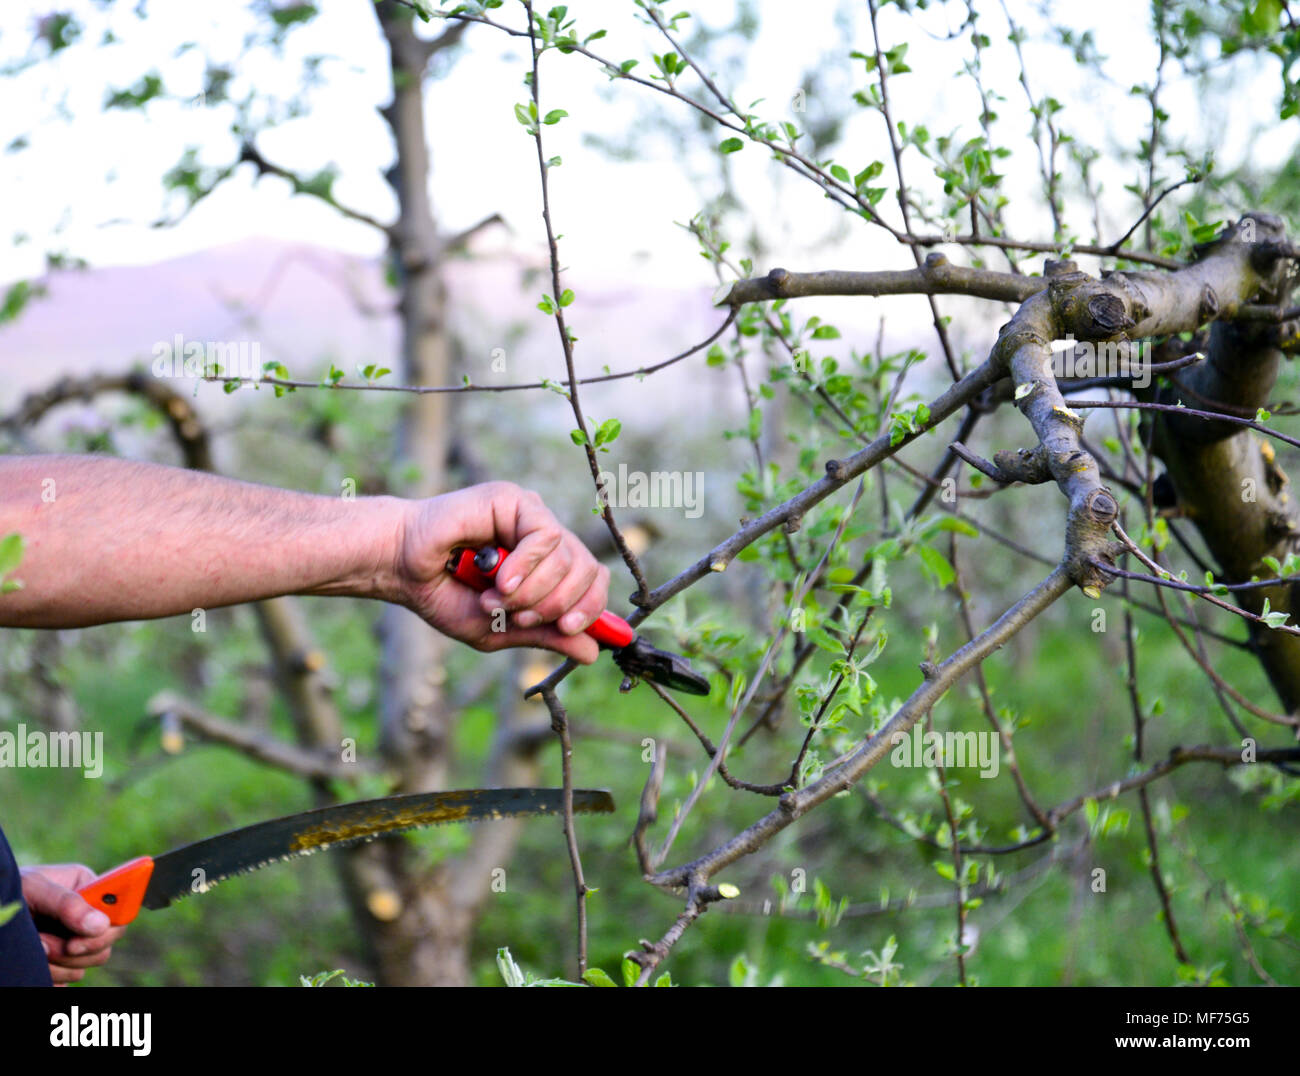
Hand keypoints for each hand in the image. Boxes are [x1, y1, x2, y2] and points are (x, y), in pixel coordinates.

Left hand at [21, 864, 128, 984]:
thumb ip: (67, 903)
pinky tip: (34, 959)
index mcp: (90, 890)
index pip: (121, 909)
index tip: (82, 937)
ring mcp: (75, 941)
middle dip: (75, 948)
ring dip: (57, 963)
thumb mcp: (35, 887)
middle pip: (106, 943)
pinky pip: (68, 979)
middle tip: (46, 944)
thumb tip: (100, 924)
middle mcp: (87, 916)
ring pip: (84, 965)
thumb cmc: (9, 890)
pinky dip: (50, 976)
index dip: (109, 926)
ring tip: (33, 946)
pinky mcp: (62, 963)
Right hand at [397, 482, 610, 663]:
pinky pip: (546, 536)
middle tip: (519, 618)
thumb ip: (546, 636)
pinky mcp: (515, 500)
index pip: (591, 581)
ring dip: (533, 593)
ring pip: (568, 558)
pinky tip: (500, 580)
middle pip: (588, 570)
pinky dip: (527, 566)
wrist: (401, 569)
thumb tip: (592, 653)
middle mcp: (543, 536)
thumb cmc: (444, 596)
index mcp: (546, 564)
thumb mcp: (501, 629)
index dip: (592, 608)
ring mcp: (531, 515)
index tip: (570, 628)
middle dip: (557, 606)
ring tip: (495, 600)